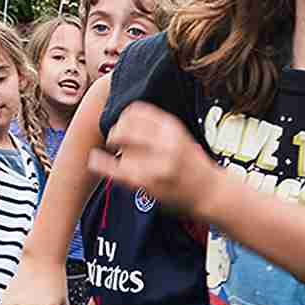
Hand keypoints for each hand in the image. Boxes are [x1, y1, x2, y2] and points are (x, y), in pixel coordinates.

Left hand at [88, 102, 225, 217]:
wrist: (211, 192)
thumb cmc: (192, 165)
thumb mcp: (179, 136)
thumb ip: (156, 127)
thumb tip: (123, 118)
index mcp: (172, 127)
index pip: (136, 111)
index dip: (123, 117)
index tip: (121, 124)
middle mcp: (165, 142)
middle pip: (124, 128)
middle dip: (114, 134)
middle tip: (114, 141)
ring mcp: (157, 163)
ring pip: (121, 150)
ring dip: (117, 154)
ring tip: (122, 158)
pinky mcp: (148, 182)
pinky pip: (117, 170)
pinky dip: (101, 164)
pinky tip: (94, 160)